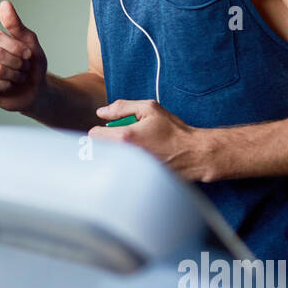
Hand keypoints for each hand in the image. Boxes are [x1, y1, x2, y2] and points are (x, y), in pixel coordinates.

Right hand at [0, 0, 47, 112]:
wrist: (38, 90)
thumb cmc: (32, 64)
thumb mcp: (29, 42)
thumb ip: (15, 24)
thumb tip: (4, 3)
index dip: (15, 47)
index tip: (27, 54)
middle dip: (17, 63)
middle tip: (23, 68)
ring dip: (14, 75)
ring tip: (17, 77)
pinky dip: (6, 86)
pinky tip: (9, 86)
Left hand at [88, 99, 211, 180]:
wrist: (193, 154)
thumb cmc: (173, 131)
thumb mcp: (150, 109)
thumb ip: (122, 107)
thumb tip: (101, 113)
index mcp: (125, 137)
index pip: (93, 135)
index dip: (101, 129)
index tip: (111, 128)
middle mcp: (125, 156)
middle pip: (99, 150)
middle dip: (108, 142)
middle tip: (124, 138)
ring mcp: (130, 170)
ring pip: (110, 161)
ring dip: (117, 153)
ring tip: (135, 148)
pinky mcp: (136, 180)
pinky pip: (121, 171)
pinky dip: (126, 165)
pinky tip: (142, 159)